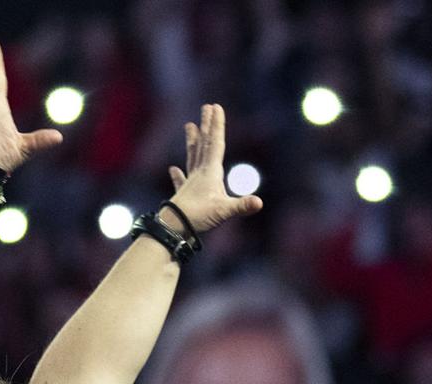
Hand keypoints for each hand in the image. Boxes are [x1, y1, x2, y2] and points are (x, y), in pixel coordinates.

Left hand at [166, 104, 262, 232]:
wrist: (173, 228)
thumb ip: (241, 206)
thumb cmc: (198, 216)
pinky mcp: (183, 195)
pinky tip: (173, 169)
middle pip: (204, 144)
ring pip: (192, 157)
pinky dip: (178, 175)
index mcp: (210, 172)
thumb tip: (259, 202)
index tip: (216, 107)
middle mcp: (199, 173)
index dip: (217, 125)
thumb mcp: (223, 211)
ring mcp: (190, 183)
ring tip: (189, 125)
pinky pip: (181, 181)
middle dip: (207, 125)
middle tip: (206, 107)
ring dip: (192, 141)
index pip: (216, 143)